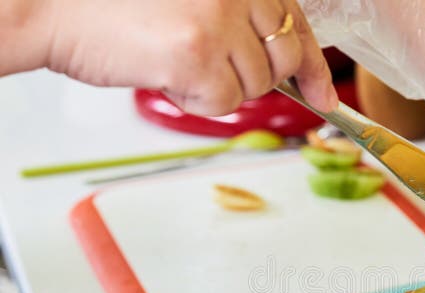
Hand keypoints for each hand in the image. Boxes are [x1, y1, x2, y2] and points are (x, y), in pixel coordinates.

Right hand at [23, 0, 336, 114]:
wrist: (53, 8)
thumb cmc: (115, 6)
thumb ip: (238, 18)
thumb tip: (289, 68)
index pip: (294, 21)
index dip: (312, 63)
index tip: (323, 93)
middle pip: (280, 60)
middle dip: (251, 76)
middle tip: (206, 66)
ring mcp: (218, 20)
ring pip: (253, 86)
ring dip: (216, 87)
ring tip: (171, 59)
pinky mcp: (197, 55)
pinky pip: (224, 103)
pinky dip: (196, 101)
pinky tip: (164, 75)